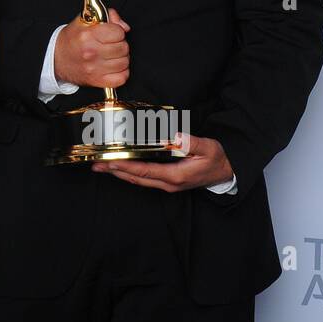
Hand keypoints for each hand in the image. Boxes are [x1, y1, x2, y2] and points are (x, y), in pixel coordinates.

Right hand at [54, 7, 130, 88]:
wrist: (56, 59)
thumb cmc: (70, 40)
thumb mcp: (84, 21)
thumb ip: (107, 16)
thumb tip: (124, 26)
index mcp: (87, 36)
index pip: (118, 32)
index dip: (117, 31)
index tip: (111, 33)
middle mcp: (91, 52)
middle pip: (123, 48)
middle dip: (120, 44)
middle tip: (111, 44)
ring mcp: (94, 68)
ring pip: (124, 62)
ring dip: (121, 58)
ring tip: (111, 55)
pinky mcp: (97, 81)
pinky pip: (122, 77)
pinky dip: (121, 73)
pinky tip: (113, 67)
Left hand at [92, 133, 232, 191]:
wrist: (226, 173)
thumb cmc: (216, 159)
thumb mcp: (208, 148)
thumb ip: (192, 142)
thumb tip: (175, 137)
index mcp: (175, 175)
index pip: (144, 171)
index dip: (125, 166)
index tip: (110, 161)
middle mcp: (168, 183)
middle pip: (136, 178)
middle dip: (115, 171)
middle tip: (96, 165)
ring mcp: (167, 184)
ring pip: (137, 180)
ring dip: (119, 173)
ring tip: (101, 167)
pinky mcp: (167, 182)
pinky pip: (143, 179)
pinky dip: (129, 173)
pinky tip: (120, 168)